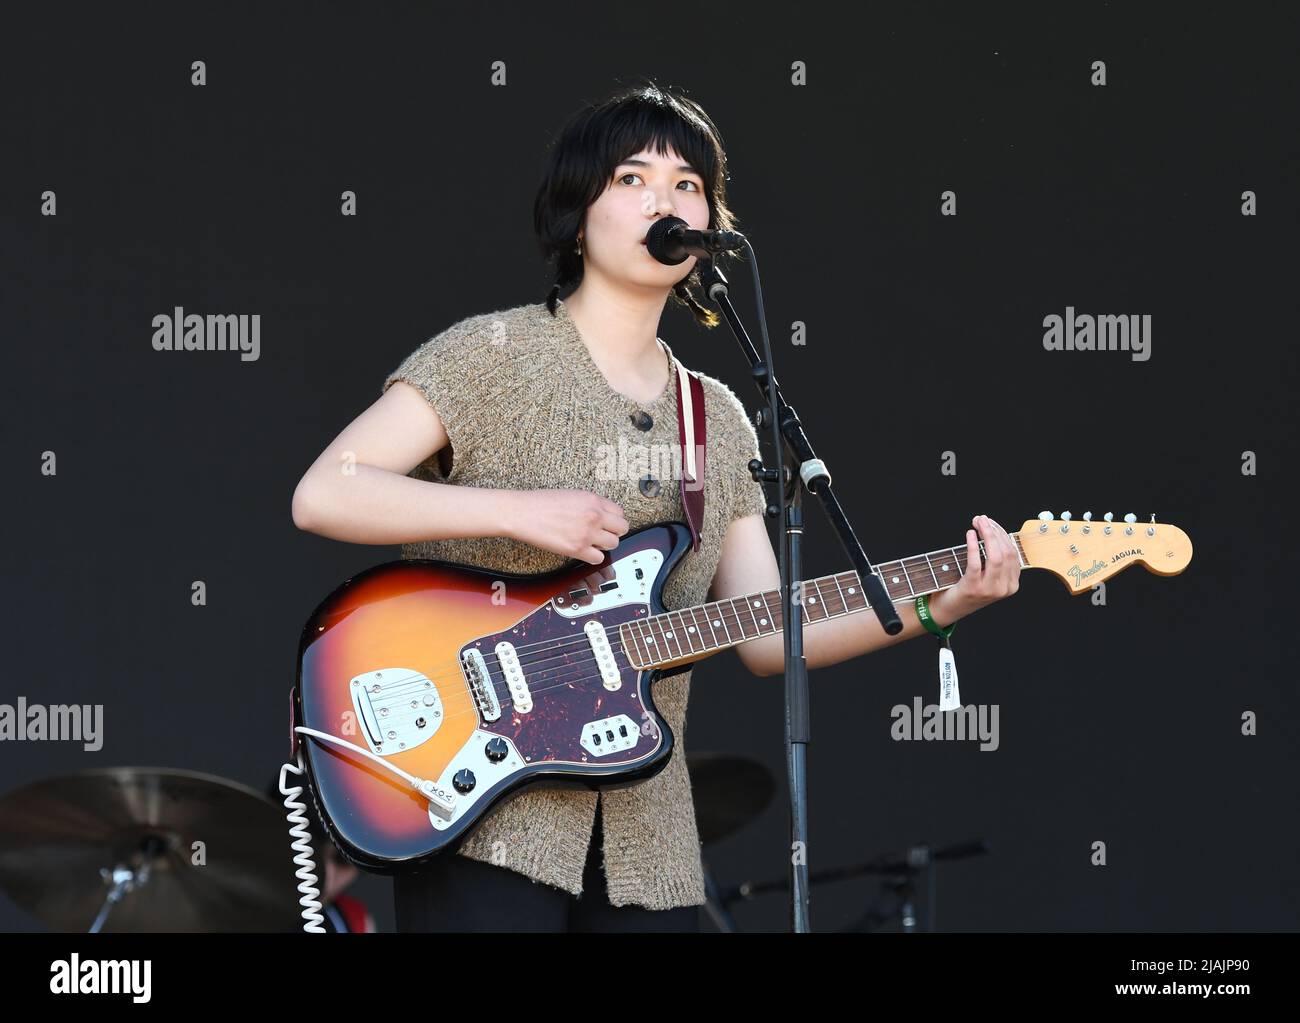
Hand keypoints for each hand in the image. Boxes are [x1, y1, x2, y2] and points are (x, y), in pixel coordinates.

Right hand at [505, 489, 628, 565]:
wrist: (524, 513)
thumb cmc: (542, 503)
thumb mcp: (572, 495)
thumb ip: (590, 504)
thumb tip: (603, 515)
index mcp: (593, 500)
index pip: (619, 512)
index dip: (613, 519)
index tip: (608, 524)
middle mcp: (594, 516)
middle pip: (622, 528)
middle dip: (614, 532)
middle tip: (604, 535)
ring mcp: (587, 533)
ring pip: (613, 544)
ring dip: (604, 545)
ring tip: (592, 543)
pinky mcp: (577, 548)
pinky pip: (598, 558)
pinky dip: (593, 557)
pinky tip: (584, 551)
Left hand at [930, 514, 1020, 626]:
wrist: (948, 609)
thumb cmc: (967, 588)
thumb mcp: (988, 576)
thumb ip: (995, 560)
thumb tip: (992, 530)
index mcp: (1012, 585)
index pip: (1013, 553)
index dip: (1002, 534)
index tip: (991, 523)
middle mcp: (1004, 589)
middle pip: (1006, 552)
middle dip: (994, 531)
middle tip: (982, 519)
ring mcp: (989, 590)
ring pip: (995, 556)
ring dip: (987, 535)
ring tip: (978, 523)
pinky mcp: (973, 588)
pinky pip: (976, 562)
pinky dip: (974, 545)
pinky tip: (970, 534)